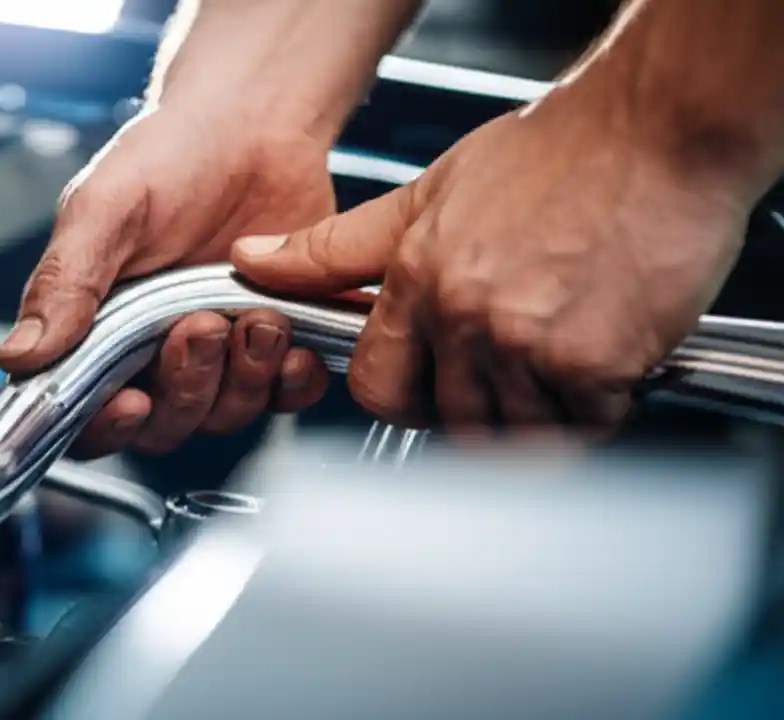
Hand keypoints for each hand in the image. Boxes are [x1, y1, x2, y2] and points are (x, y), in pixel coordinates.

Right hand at [0, 107, 330, 456]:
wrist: (255, 121)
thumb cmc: (171, 154)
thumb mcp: (102, 209)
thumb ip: (64, 283)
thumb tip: (19, 353)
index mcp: (97, 330)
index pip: (87, 416)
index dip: (107, 427)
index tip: (130, 402)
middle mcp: (155, 353)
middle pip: (164, 426)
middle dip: (186, 386)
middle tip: (199, 327)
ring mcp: (219, 354)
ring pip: (225, 415)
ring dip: (242, 378)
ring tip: (254, 315)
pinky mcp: (277, 347)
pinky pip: (286, 397)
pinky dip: (292, 379)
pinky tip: (292, 335)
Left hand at [233, 87, 751, 436]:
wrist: (657, 126)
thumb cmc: (556, 154)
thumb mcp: (426, 191)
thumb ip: (335, 246)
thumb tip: (253, 258)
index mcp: (416, 280)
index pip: (374, 387)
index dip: (404, 398)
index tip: (431, 389)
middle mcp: (462, 316)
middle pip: (448, 424)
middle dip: (478, 415)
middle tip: (513, 374)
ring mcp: (525, 342)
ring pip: (513, 437)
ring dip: (539, 417)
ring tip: (561, 360)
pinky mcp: (593, 361)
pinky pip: (582, 426)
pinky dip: (595, 410)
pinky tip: (604, 359)